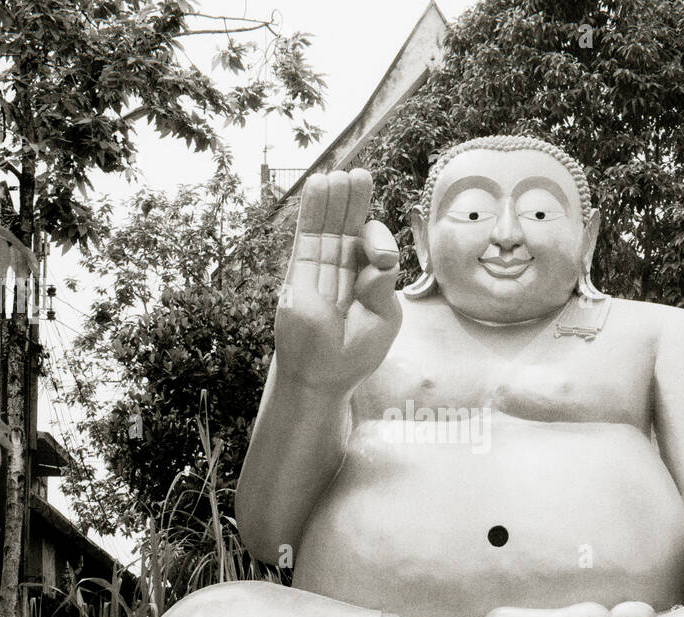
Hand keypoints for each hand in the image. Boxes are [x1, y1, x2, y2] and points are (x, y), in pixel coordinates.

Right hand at [276, 168, 401, 392]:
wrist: (322, 376)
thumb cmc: (355, 352)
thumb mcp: (383, 319)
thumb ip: (383, 288)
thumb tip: (385, 260)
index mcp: (368, 278)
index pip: (373, 247)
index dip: (377, 241)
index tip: (382, 257)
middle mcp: (343, 269)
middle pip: (348, 226)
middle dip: (354, 202)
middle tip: (360, 175)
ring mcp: (320, 268)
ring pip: (327, 225)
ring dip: (333, 198)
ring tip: (341, 174)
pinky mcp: (299, 271)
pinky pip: (306, 234)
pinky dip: (311, 209)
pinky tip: (317, 184)